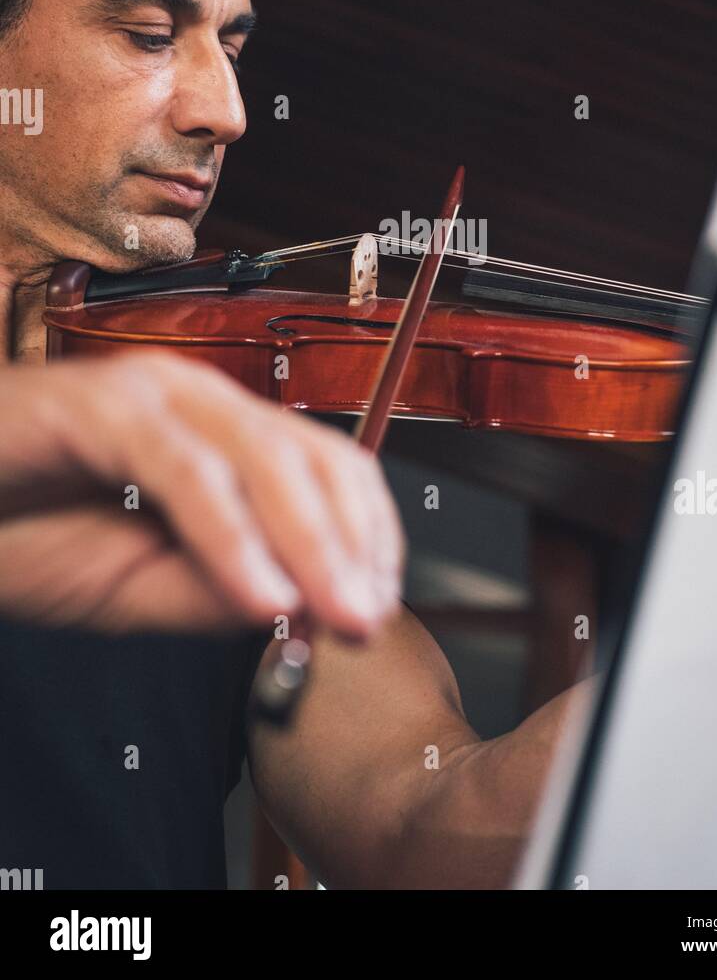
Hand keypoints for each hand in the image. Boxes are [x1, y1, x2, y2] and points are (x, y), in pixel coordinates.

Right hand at [0, 350, 404, 634]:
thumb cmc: (20, 532)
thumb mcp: (136, 586)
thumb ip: (215, 591)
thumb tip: (302, 606)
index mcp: (219, 433)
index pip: (327, 467)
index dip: (368, 534)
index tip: (379, 605)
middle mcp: (196, 402)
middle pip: (310, 457)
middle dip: (353, 544)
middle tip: (367, 621)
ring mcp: (148, 397)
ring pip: (261, 456)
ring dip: (308, 541)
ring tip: (330, 614)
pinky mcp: (96, 408)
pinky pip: (183, 469)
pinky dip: (229, 534)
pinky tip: (255, 593)